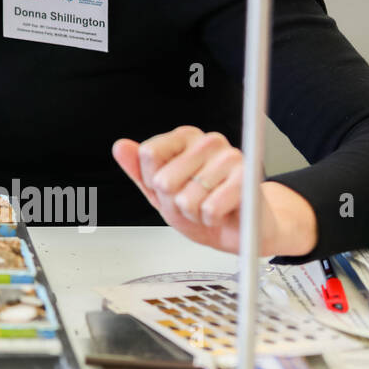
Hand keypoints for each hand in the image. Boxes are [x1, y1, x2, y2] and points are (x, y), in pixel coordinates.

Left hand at [112, 125, 316, 256]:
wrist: (240, 230)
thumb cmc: (203, 208)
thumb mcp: (161, 192)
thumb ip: (138, 170)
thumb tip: (120, 146)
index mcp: (185, 137)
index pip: (149, 154)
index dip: (153, 181)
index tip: (170, 187)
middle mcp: (208, 141)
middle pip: (163, 179)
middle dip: (174, 201)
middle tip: (193, 202)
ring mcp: (230, 157)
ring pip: (185, 198)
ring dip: (194, 213)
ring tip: (209, 208)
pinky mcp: (248, 179)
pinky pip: (209, 209)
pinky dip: (210, 220)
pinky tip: (221, 214)